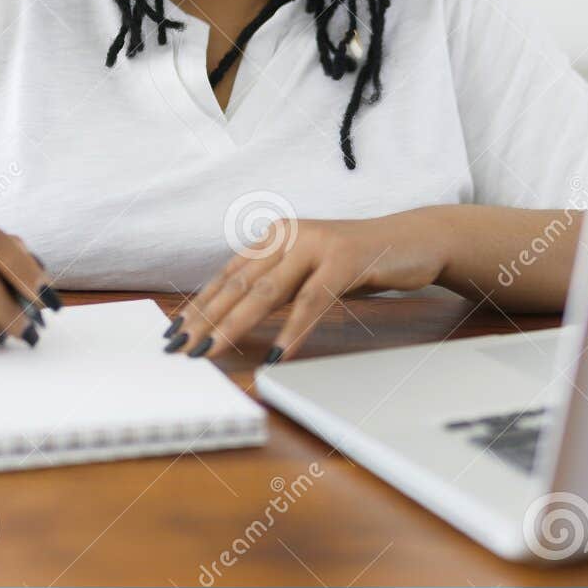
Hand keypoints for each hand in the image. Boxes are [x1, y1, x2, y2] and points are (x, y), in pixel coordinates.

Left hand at [164, 211, 446, 361]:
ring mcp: (317, 244)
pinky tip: (279, 353)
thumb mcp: (308, 270)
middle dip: (206, 319)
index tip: (174, 332)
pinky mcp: (345, 259)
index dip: (199, 305)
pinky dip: (294, 329)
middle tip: (182, 348)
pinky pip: (312, 300)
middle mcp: (289, 234)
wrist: (412, 240)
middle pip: (239, 284)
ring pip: (267, 291)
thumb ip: (276, 285)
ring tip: (212, 350)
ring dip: (236, 325)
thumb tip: (231, 318)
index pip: (228, 275)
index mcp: (275, 236)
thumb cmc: (356, 262)